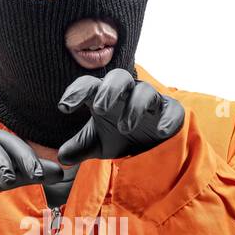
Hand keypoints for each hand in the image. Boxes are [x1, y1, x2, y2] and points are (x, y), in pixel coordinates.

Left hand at [55, 69, 184, 165]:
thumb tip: (62, 158)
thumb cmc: (119, 136)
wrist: (149, 147)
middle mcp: (127, 92)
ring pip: (145, 91)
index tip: (64, 107)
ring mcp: (150, 100)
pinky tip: (160, 131)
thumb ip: (79, 148)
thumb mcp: (96, 144)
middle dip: (109, 90)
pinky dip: (167, 119)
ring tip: (124, 128)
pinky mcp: (171, 111)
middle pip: (119, 76)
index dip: (76, 92)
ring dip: (134, 107)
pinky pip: (172, 109)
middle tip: (99, 109)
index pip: (89, 85)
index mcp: (104, 95)